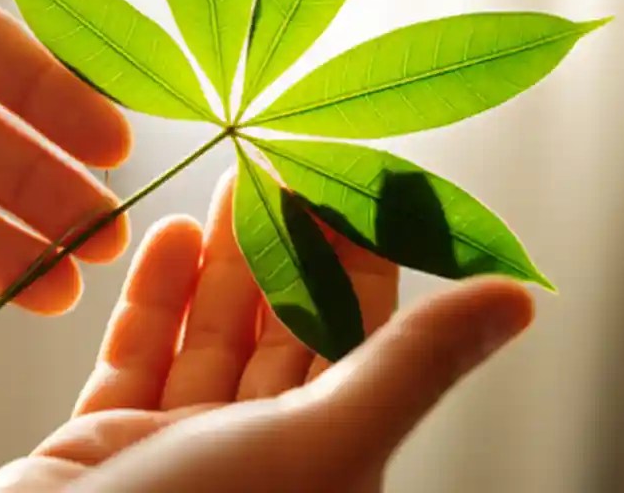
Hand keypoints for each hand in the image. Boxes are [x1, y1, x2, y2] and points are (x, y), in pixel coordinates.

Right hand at [0, 173, 533, 491]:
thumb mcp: (325, 441)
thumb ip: (413, 365)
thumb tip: (519, 299)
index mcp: (327, 460)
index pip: (361, 338)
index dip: (362, 257)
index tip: (354, 180)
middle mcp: (258, 456)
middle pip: (284, 329)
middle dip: (287, 244)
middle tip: (283, 163)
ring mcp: (179, 448)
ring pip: (212, 336)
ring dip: (223, 259)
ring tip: (231, 179)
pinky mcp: (104, 444)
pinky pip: (137, 357)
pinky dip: (155, 297)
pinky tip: (170, 234)